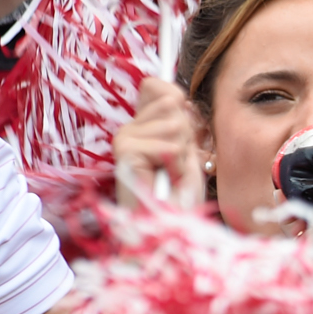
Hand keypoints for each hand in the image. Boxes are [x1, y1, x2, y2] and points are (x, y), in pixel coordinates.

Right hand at [113, 78, 205, 210]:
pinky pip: (170, 145)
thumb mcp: (188, 152)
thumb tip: (174, 92)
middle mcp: (128, 128)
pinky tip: (165, 180)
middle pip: (173, 102)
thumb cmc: (179, 197)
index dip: (179, 105)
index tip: (182, 140)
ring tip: (171, 174)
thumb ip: (181, 121)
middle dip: (187, 137)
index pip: (157, 86)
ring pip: (174, 123)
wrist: (168, 227)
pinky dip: (177, 166)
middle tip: (177, 165)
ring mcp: (124, 138)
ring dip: (183, 154)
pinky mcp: (126, 151)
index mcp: (142, 126)